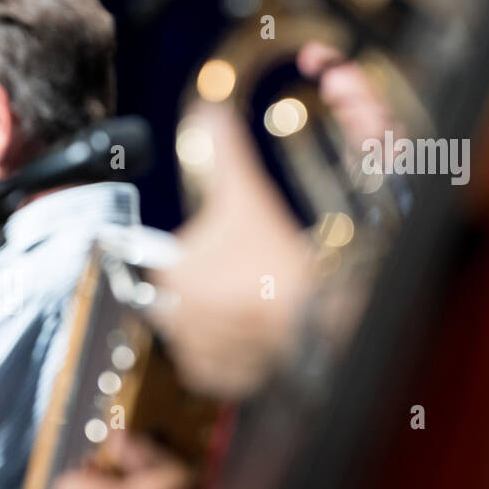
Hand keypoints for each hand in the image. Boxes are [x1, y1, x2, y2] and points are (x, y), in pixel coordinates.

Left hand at [148, 41, 395, 397]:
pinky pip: (222, 361)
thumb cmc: (280, 261)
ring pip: (208, 324)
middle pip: (193, 290)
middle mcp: (174, 317)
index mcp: (171, 273)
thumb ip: (223, 151)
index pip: (179, 257)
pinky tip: (264, 332)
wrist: (316, 321)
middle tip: (259, 276)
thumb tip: (207, 110)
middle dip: (222, 282)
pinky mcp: (218, 379)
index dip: (215, 250)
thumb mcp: (247, 195)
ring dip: (231, 315)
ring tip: (265, 303)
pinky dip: (239, 349)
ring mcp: (196, 352)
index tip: (243, 253)